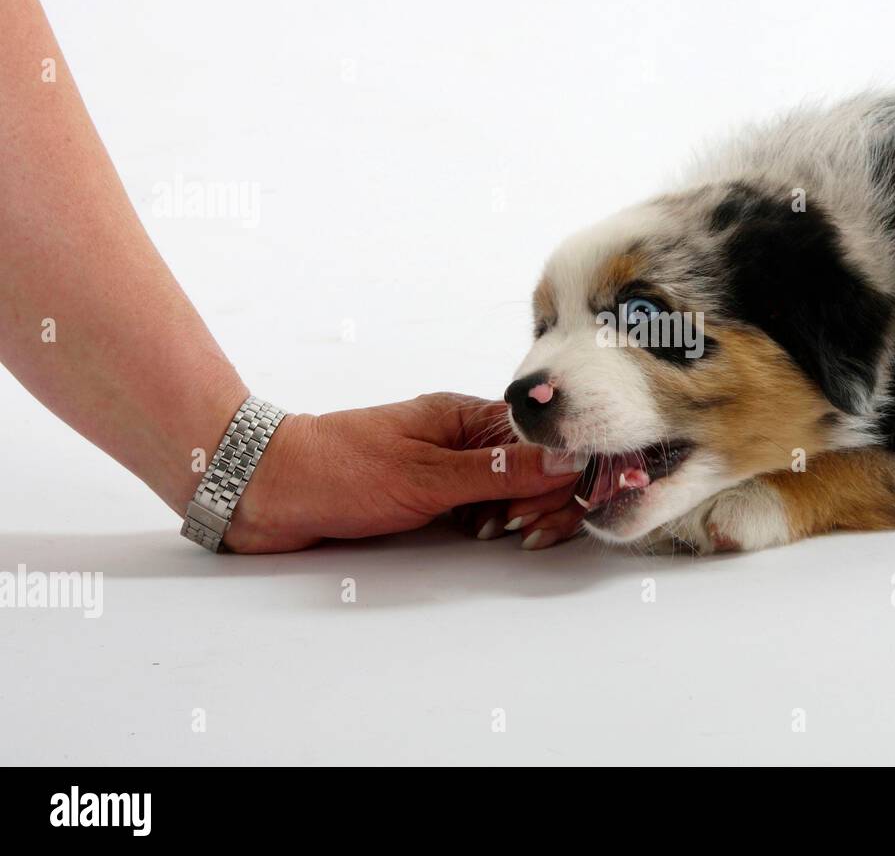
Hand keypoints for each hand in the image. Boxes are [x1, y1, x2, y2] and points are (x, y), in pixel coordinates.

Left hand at [223, 393, 584, 552]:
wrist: (264, 489)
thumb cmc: (336, 470)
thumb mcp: (426, 475)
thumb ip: (500, 471)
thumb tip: (569, 457)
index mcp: (468, 417)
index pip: (547, 440)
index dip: (567, 473)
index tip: (566, 507)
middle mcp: (464, 438)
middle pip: (537, 466)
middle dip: (546, 500)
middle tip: (525, 532)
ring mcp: (448, 467)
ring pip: (513, 490)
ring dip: (519, 514)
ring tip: (498, 535)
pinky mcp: (430, 496)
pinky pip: (483, 506)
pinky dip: (492, 523)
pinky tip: (483, 537)